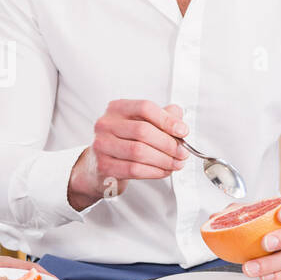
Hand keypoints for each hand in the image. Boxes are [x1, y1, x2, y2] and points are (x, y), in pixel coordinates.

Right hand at [67, 100, 188, 209]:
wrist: (97, 166)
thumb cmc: (123, 142)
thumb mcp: (141, 124)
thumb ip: (161, 117)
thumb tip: (179, 117)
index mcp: (117, 108)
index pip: (144, 107)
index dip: (167, 120)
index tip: (183, 131)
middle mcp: (105, 124)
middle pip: (143, 131)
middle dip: (168, 144)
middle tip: (182, 152)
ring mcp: (101, 145)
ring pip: (139, 152)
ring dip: (164, 160)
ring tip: (176, 163)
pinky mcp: (103, 165)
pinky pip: (134, 169)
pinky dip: (154, 171)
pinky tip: (163, 171)